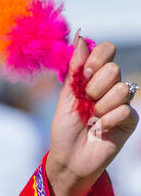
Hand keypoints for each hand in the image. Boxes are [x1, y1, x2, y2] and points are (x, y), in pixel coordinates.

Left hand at [46, 36, 137, 195]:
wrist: (69, 160)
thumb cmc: (65, 130)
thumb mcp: (66, 97)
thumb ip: (75, 68)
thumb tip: (81, 36)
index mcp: (94, 77)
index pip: (106, 50)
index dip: (97, 59)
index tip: (85, 75)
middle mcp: (110, 86)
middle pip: (113, 68)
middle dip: (95, 86)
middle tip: (86, 102)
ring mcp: (121, 103)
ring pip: (121, 88)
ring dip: (101, 106)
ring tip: (92, 119)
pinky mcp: (129, 121)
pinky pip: (125, 110)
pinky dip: (107, 121)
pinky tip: (100, 130)